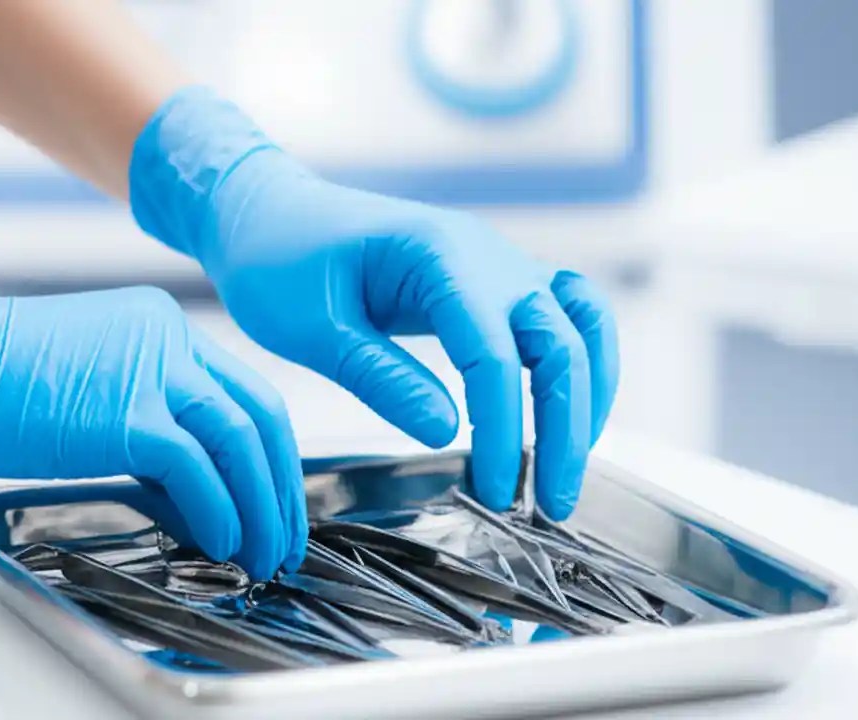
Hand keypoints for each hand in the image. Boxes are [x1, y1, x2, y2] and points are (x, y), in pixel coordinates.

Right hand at [0, 230, 305, 579]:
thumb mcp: (82, 390)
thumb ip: (140, 422)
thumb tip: (189, 490)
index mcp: (158, 327)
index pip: (242, 391)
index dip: (268, 453)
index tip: (273, 500)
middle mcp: (166, 338)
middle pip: (257, 413)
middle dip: (279, 485)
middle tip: (283, 539)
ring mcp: (148, 370)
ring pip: (239, 438)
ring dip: (260, 506)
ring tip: (261, 554)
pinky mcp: (122, 411)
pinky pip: (196, 466)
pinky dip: (218, 509)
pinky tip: (219, 542)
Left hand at [130, 88, 618, 519]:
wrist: (268, 210)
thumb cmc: (278, 258)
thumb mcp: (310, 327)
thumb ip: (378, 375)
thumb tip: (444, 431)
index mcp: (437, 256)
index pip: (493, 356)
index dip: (502, 431)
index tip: (493, 493)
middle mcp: (486, 252)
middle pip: (561, 343)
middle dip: (565, 430)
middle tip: (550, 507)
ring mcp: (498, 261)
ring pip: (581, 325)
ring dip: (588, 396)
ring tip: (569, 466)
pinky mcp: (495, 279)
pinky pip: (567, 312)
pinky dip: (580, 362)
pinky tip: (566, 412)